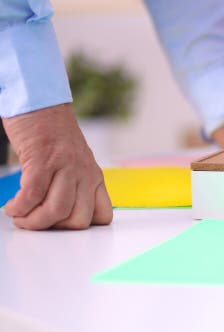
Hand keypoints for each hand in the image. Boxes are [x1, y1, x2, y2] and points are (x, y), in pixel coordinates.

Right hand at [2, 104, 112, 229]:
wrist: (40, 102)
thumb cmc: (52, 133)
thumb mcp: (75, 162)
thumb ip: (76, 184)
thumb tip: (65, 213)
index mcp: (95, 177)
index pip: (103, 216)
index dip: (81, 227)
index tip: (60, 224)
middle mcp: (85, 174)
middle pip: (78, 220)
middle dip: (54, 228)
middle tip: (35, 221)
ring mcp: (65, 167)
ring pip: (56, 212)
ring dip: (33, 222)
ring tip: (20, 217)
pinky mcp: (42, 160)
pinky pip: (32, 196)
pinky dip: (19, 208)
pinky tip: (11, 206)